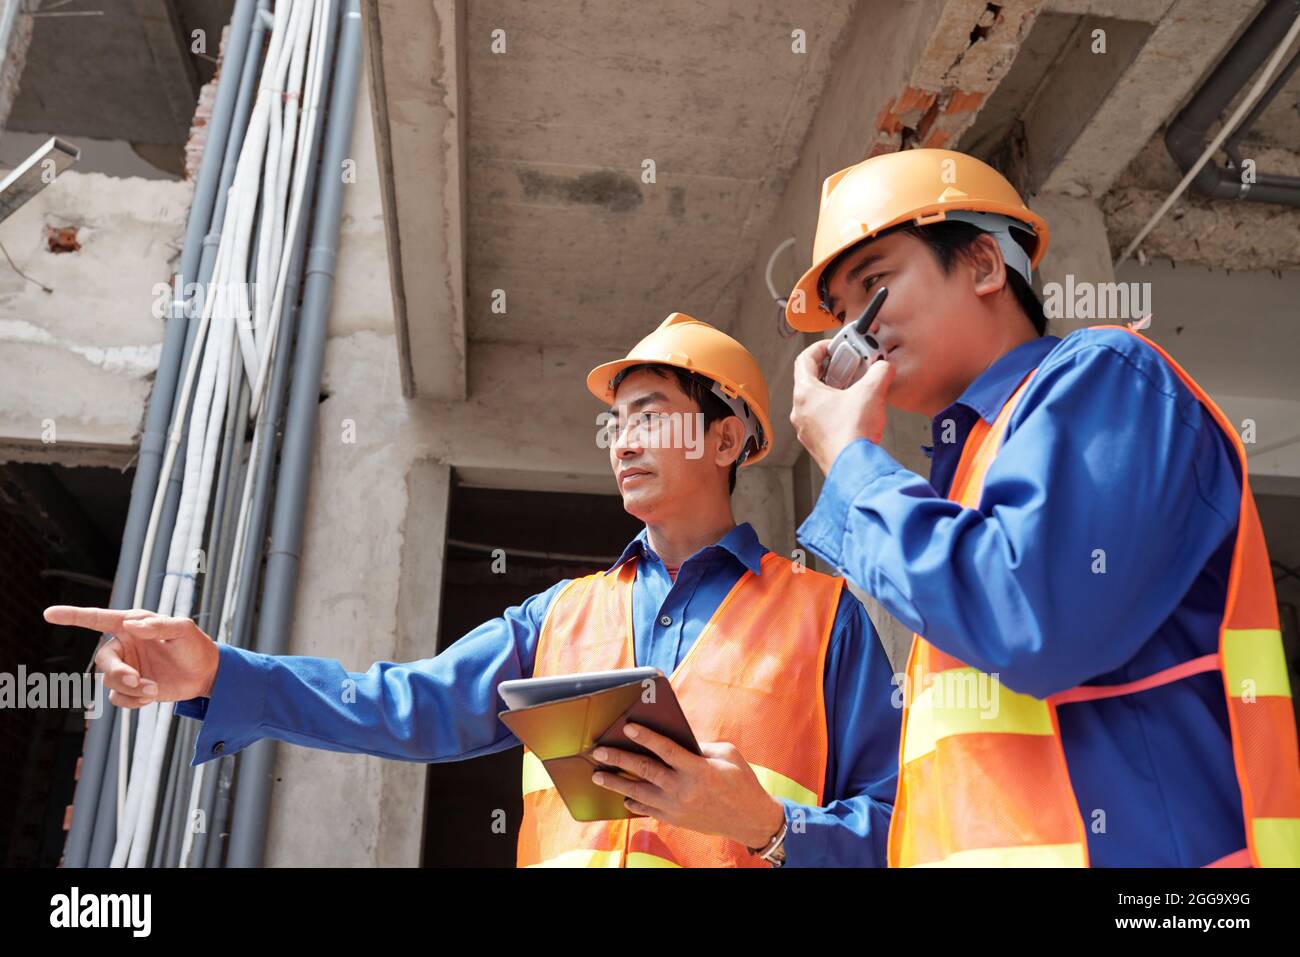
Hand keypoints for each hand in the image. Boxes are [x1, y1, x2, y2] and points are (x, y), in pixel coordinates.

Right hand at [43, 606, 219, 708]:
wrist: (206, 673)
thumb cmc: (195, 645)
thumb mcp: (183, 629)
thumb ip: (160, 626)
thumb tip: (133, 625)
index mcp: (132, 626)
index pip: (97, 619)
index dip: (73, 616)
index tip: (49, 614)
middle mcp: (124, 646)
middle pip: (102, 661)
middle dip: (117, 672)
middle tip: (138, 679)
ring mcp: (126, 668)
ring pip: (110, 682)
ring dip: (131, 688)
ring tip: (155, 688)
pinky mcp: (131, 689)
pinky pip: (118, 699)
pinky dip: (132, 701)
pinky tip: (151, 696)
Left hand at [590, 723, 785, 848]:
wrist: (749, 820)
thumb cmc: (741, 781)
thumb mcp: (727, 755)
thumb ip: (699, 746)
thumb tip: (675, 739)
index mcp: (698, 769)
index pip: (665, 749)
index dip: (645, 737)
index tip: (627, 727)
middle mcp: (683, 789)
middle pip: (644, 770)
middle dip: (618, 759)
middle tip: (599, 751)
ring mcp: (677, 807)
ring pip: (638, 793)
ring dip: (616, 783)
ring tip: (598, 775)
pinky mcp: (675, 819)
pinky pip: (647, 810)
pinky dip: (633, 802)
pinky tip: (622, 795)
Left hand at [790, 339, 894, 474]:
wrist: (854, 468)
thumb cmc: (853, 434)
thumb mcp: (872, 392)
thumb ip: (880, 372)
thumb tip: (885, 367)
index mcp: (805, 394)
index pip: (804, 360)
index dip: (818, 348)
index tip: (832, 347)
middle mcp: (799, 411)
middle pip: (809, 382)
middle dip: (830, 371)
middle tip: (847, 368)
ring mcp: (806, 429)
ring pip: (815, 403)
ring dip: (832, 393)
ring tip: (853, 391)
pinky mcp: (816, 444)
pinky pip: (820, 421)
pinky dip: (833, 411)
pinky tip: (853, 414)